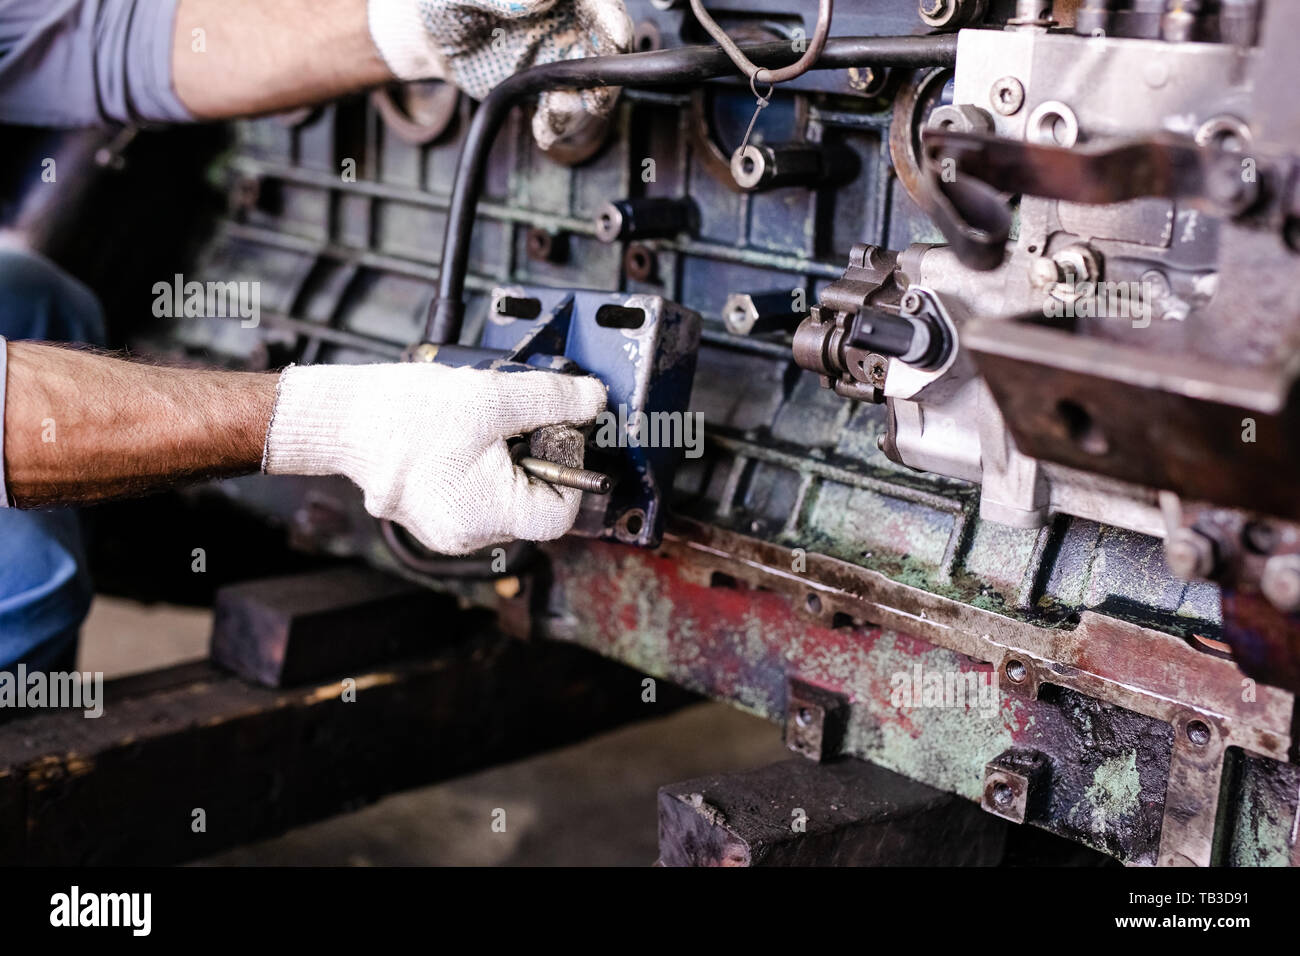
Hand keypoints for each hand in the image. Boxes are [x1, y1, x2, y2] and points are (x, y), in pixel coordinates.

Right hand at [262, 362, 607, 554]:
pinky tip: (462, 441)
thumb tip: (594, 402)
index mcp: (487, 517)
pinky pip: (477, 496)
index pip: (561, 512)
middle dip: (534, 460)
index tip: (552, 433)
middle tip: (512, 424)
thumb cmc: (405, 413)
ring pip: (506, 499)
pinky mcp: (433, 516)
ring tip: (481, 430)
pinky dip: (481, 468)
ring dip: (507, 461)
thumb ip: (554, 400)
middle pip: (534, 506)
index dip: (567, 468)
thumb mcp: (494, 396)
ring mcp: (447, 530)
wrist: (343, 417)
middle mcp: (468, 536)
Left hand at [372, 0, 631, 149]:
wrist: (428, 37)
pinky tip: (546, 130)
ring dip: (580, 104)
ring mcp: (557, 54)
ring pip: (589, 82)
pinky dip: (558, 124)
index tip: (614, 35)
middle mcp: (565, 20)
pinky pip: (563, 107)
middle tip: (596, 91)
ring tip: (557, 114)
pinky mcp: (543, 85)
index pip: (598, 3)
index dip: (612, 18)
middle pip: (606, 44)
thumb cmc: (445, 1)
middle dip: (605, 71)